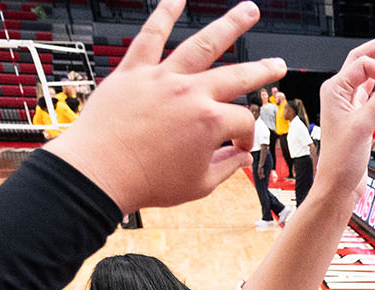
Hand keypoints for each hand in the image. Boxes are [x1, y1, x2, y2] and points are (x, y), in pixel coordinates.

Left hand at [48, 0, 282, 211]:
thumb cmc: (144, 183)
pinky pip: (150, 36)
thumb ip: (226, 168)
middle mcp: (190, 94)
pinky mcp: (134, 72)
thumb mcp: (198, 185)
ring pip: (202, 45)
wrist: (97, 174)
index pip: (242, 122)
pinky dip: (163, 15)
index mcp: (209, 123)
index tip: (237, 147)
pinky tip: (177, 0)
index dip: (246, 137)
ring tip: (248, 11)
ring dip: (229, 26)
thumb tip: (242, 158)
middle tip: (277, 64)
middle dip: (262, 71)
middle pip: (237, 75)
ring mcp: (162, 78)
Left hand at [311, 35, 374, 197]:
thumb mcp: (363, 127)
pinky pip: (370, 92)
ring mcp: (348, 104)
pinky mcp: (357, 116)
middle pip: (361, 61)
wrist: (337, 185)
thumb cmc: (340, 161)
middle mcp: (339, 94)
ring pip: (366, 76)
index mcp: (334, 91)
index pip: (363, 65)